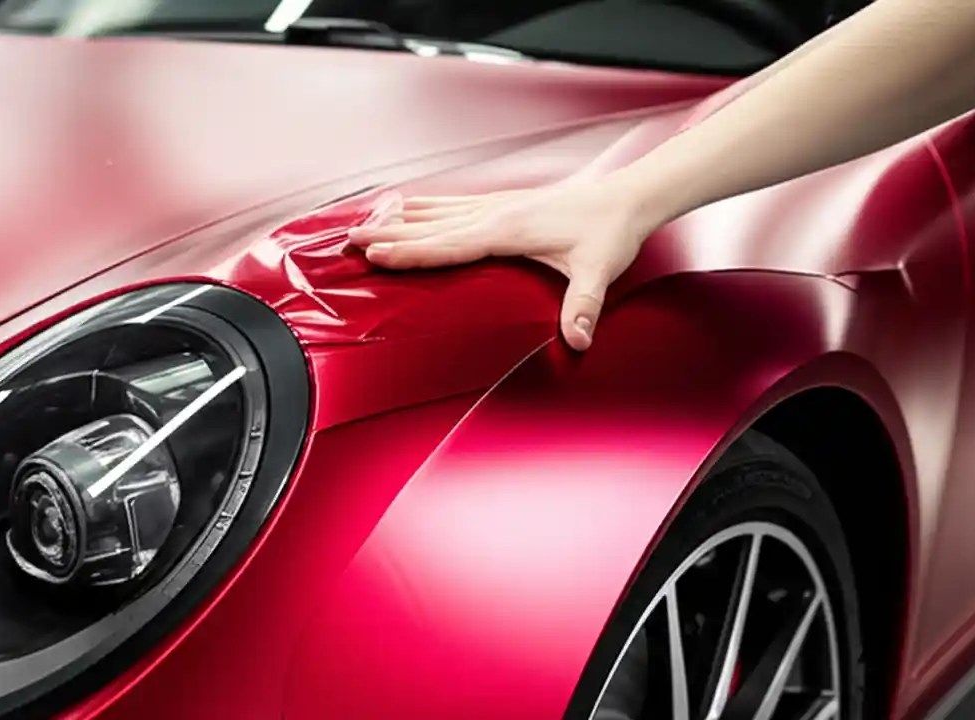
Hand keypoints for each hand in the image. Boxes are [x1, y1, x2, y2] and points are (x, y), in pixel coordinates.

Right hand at [348, 176, 655, 350]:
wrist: (626, 198)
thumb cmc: (610, 234)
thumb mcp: (599, 273)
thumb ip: (583, 306)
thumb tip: (577, 340)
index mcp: (508, 229)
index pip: (448, 244)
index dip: (411, 252)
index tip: (375, 254)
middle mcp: (495, 212)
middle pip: (430, 226)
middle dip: (388, 234)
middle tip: (348, 240)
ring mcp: (496, 204)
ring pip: (435, 212)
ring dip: (398, 219)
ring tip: (363, 222)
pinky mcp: (503, 203)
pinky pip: (451, 204)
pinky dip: (423, 207)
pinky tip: (407, 207)